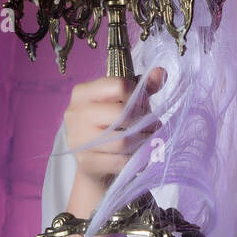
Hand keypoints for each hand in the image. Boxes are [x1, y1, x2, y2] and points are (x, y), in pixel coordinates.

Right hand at [63, 67, 165, 194]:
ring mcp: (78, 139)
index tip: (144, 105)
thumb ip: (143, 87)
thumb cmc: (111, 126)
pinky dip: (135, 159)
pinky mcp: (86, 163)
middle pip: (121, 113)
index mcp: (83, 92)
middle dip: (144, 121)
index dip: (138, 95)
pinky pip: (120, 161)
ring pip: (123, 140)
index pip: (118, 85)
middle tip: (153, 125)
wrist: (95, 164)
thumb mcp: (126, 102)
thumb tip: (161, 73)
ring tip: (149, 139)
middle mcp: (75, 113)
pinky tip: (139, 155)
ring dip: (143, 141)